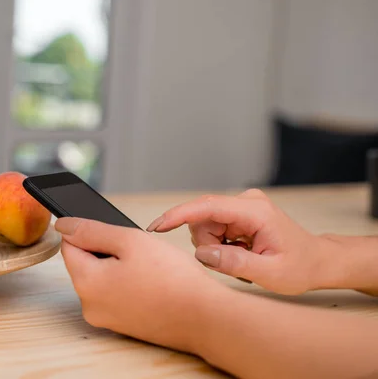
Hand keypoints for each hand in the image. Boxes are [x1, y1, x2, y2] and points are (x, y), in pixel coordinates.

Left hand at [55, 217, 224, 353]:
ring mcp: (106, 319)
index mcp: (86, 283)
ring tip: (147, 266)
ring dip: (117, 267)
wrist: (206, 318)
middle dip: (106, 250)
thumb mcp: (130, 241)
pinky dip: (127, 284)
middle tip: (137, 249)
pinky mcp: (122, 325)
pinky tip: (150, 281)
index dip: (89, 231)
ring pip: (102, 279)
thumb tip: (63, 225)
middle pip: (85, 264)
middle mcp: (90, 306)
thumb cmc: (173, 279)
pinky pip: (116, 295)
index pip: (69, 246)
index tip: (113, 230)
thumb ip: (92, 230)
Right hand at [146, 189, 332, 294]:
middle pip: (202, 219)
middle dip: (207, 245)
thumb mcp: (270, 273)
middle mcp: (246, 202)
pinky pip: (212, 227)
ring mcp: (241, 206)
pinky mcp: (237, 213)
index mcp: (255, 211)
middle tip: (231, 263)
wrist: (318, 260)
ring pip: (204, 224)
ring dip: (213, 246)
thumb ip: (235, 262)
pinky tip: (238, 252)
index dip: (178, 215)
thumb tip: (203, 253)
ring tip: (239, 259)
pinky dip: (219, 244)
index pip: (207, 207)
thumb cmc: (300, 266)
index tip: (157, 226)